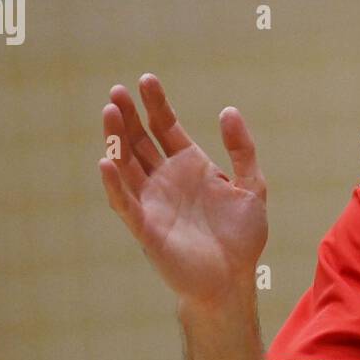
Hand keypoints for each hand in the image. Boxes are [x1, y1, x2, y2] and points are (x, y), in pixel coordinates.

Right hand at [98, 74, 267, 306]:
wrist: (233, 280)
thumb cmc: (241, 237)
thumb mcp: (252, 185)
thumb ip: (242, 149)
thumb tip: (228, 110)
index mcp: (190, 165)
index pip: (165, 127)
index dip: (156, 104)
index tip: (146, 79)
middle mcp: (165, 180)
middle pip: (140, 140)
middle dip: (128, 115)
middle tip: (117, 90)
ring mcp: (152, 202)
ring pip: (127, 165)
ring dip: (116, 140)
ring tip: (109, 112)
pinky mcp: (145, 227)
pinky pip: (124, 202)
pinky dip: (114, 183)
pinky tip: (107, 161)